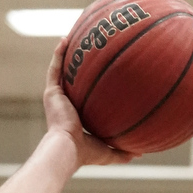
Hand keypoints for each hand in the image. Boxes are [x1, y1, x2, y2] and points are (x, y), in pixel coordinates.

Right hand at [44, 40, 138, 166]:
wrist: (67, 150)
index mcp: (75, 117)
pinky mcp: (51, 93)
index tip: (102, 76)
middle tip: (90, 52)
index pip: (83, 99)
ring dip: (66, 54)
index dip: (90, 87)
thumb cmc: (86, 154)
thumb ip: (122, 152)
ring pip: (61, 71)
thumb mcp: (108, 152)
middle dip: (78, 67)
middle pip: (72, 81)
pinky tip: (65, 39)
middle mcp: (65, 105)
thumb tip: (141, 154)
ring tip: (75, 38)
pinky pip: (54, 68)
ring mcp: (57, 98)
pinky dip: (58, 54)